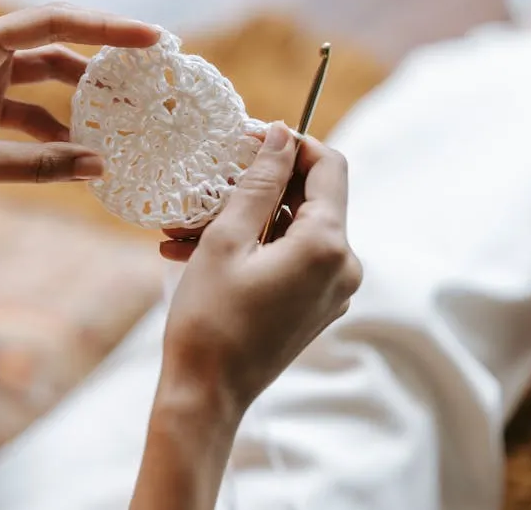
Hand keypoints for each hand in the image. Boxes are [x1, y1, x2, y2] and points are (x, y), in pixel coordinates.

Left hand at [0, 3, 159, 222]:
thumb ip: (36, 166)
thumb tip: (100, 167)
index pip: (49, 24)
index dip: (104, 29)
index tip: (150, 38)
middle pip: (53, 42)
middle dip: (101, 53)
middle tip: (149, 65)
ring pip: (45, 77)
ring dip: (82, 95)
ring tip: (126, 111)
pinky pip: (30, 110)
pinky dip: (56, 129)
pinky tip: (82, 151)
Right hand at [130, 121, 360, 509]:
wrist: (207, 395)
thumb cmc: (209, 319)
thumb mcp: (227, 239)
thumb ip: (259, 182)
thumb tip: (281, 135)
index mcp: (328, 245)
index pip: (329, 166)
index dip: (291, 144)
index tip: (248, 138)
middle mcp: (343, 266)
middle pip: (311, 198)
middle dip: (259, 183)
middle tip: (210, 178)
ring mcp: (332, 289)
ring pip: (293, 228)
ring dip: (246, 217)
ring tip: (186, 223)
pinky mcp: (315, 305)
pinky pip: (289, 257)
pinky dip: (252, 245)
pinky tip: (197, 248)